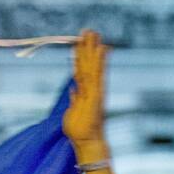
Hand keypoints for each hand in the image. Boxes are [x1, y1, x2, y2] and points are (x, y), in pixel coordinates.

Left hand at [62, 29, 109, 144]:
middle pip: (88, 64)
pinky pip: (97, 74)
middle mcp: (91, 89)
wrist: (88, 143)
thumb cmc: (80, 132)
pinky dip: (100, 61)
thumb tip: (73, 91)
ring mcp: (95, 90)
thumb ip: (74, 100)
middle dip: (88, 47)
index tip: (79, 42)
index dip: (80, 56)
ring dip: (92, 49)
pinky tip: (101, 49)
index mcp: (85, 92)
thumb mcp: (72, 113)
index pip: (81, 70)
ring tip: (93, 34)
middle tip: (89, 30)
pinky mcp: (98, 94)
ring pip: (93, 65)